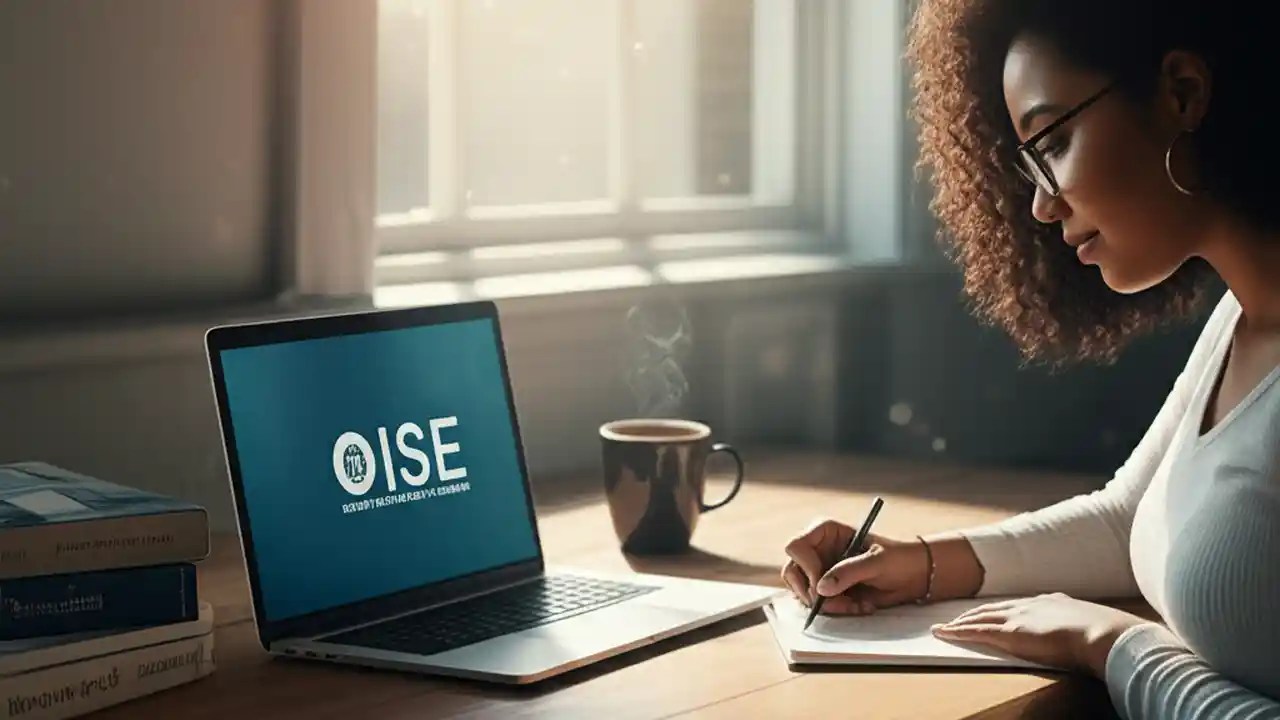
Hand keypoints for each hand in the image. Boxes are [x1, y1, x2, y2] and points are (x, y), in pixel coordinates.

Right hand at [780, 518, 928, 614]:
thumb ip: (848, 572)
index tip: (822, 585)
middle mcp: (818, 550)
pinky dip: (834, 610)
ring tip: (854, 605)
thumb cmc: (898, 558)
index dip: (805, 567)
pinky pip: (817, 604)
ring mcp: (820, 570)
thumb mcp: (876, 562)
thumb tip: (820, 588)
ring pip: (802, 591)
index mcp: (825, 532)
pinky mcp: (828, 590)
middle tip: (834, 604)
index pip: (796, 547)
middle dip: (811, 592)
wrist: (914, 575)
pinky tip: (857, 606)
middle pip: (792, 572)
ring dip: (826, 604)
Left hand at [930, 592, 1148, 675]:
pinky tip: (944, 633)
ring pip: (980, 618)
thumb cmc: (1108, 635)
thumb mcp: (1094, 626)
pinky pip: (977, 632)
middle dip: (974, 613)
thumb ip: (1084, 630)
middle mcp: (1031, 605)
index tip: (990, 611)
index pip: (1018, 605)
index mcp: (1052, 601)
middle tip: (956, 617)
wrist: (1107, 635)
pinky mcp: (1011, 633)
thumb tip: (1091, 638)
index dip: (1001, 609)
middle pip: (994, 608)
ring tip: (946, 627)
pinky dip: (958, 632)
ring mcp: (1019, 617)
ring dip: (961, 622)